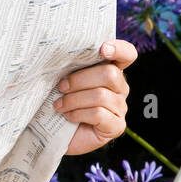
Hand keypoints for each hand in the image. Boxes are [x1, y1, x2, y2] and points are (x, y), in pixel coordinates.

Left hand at [57, 40, 137, 155]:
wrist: (53, 132)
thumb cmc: (59, 101)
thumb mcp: (63, 80)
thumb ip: (70, 67)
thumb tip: (57, 54)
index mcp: (110, 70)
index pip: (127, 54)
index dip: (119, 49)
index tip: (103, 48)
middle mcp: (120, 88)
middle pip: (109, 74)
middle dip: (79, 80)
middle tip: (61, 87)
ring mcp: (120, 108)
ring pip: (100, 95)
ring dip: (74, 100)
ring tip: (59, 105)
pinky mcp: (116, 126)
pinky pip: (99, 114)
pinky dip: (78, 114)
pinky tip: (68, 116)